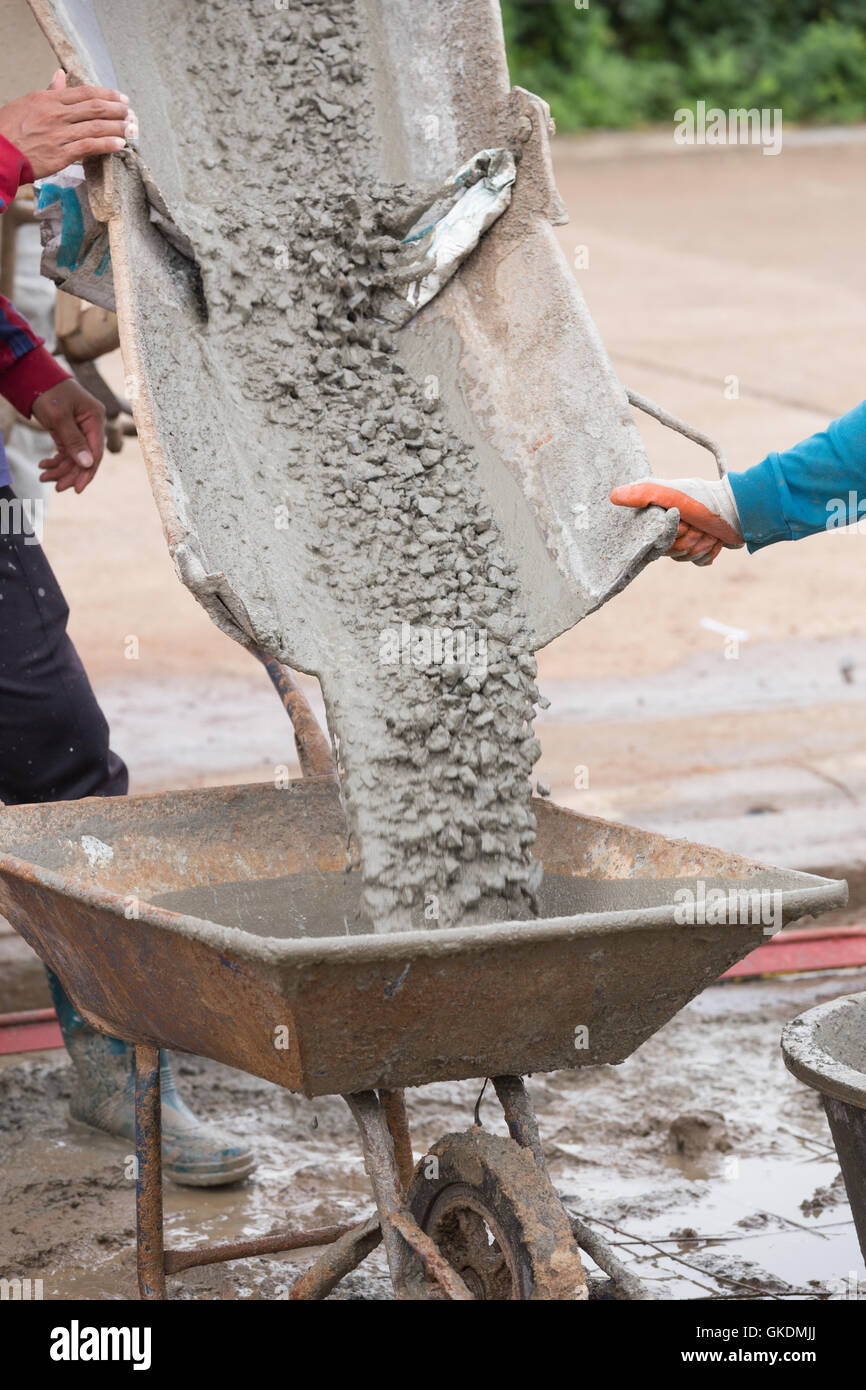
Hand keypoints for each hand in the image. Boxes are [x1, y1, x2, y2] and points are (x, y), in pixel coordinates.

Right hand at [0, 70, 129, 178]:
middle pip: (94, 108)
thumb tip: (60, 75)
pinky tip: (119, 144)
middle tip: (130, 113)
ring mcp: (59, 134)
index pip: (85, 92)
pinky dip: (107, 144)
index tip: (121, 97)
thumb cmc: (9, 129)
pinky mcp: (60, 155)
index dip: (107, 94)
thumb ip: (49, 91)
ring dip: (117, 127)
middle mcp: (56, 114)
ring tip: (131, 129)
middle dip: (117, 109)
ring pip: (95, 127)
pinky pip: (89, 147)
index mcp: (49, 99)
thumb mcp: (28, 102)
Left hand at [33, 377, 105, 493]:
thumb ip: (74, 441)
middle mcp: (91, 424)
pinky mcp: (69, 430)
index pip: (96, 451)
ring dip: (60, 468)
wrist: (33, 376)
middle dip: (70, 473)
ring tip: (44, 476)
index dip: (88, 472)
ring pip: (74, 456)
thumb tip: (88, 464)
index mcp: (95, 418)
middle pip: (85, 457)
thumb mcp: (59, 417)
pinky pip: (66, 450)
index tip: (78, 488)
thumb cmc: (48, 392)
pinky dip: (56, 460)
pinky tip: (44, 465)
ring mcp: (80, 428)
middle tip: (57, 487)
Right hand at [610, 475, 743, 566]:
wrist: (740, 510)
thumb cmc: (704, 499)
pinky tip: (715, 540)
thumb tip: (612, 496)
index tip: (681, 522)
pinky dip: (708, 553)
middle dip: (686, 540)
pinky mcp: (701, 547)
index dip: (667, 536)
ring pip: (684, 557)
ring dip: (699, 545)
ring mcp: (687, 537)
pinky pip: (697, 562)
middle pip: (668, 551)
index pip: (650, 540)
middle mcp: (670, 525)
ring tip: (709, 531)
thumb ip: (642, 494)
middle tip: (697, 525)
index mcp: (659, 513)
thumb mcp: (671, 493)